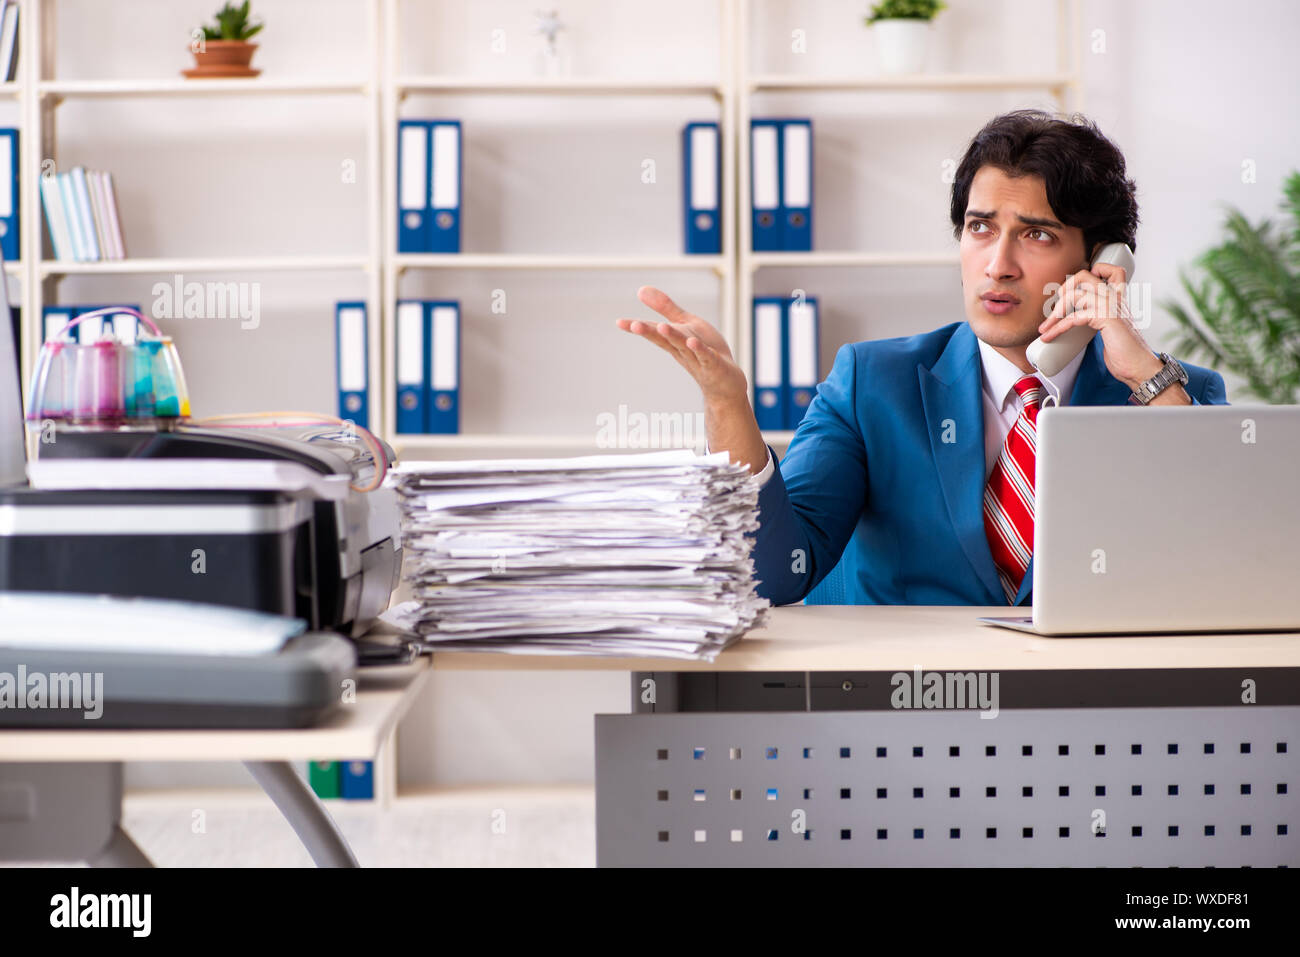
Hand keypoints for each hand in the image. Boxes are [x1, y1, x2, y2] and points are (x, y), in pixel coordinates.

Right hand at [615, 286, 748, 404]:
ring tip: (662, 327)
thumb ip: (665, 308)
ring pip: (683, 346)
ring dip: (673, 337)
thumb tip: (640, 290)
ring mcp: (697, 359)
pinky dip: (699, 349)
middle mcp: (682, 350)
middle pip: (665, 340)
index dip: (638, 327)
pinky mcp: (714, 365)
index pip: (654, 332)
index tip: (619, 322)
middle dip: (651, 333)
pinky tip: (692, 342)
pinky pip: (706, 356)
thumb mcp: (685, 325)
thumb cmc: (704, 351)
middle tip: (635, 326)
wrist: (725, 384)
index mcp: (673, 340)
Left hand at [1036, 261, 1162, 388]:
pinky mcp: (1106, 317)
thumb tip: (1075, 317)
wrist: (1138, 367)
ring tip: (1045, 327)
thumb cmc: (1125, 352)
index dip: (1092, 272)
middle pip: (1084, 276)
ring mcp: (1111, 306)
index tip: (1076, 288)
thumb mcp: (1109, 329)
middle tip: (1056, 307)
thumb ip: (1097, 317)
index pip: (1111, 271)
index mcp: (1118, 298)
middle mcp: (1116, 298)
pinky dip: (1057, 327)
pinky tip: (1049, 336)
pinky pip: (1073, 317)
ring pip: (1074, 295)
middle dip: (1064, 289)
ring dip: (1054, 313)